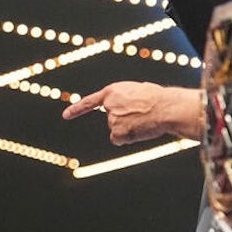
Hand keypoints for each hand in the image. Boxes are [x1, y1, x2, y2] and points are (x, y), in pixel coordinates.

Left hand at [62, 81, 200, 143]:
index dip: (77, 109)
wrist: (166, 107)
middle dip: (124, 120)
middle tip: (141, 115)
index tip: (65, 115)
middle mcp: (108, 105)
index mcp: (113, 92)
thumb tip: (128, 111)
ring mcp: (111, 119)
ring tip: (144, 120)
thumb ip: (126, 99)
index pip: (91, 102)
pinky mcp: (116, 132)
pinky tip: (140, 130)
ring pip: (117, 131)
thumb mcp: (138, 91)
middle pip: (112, 120)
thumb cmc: (158, 98)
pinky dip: (128, 138)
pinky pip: (119, 140)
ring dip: (130, 129)